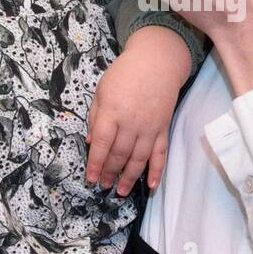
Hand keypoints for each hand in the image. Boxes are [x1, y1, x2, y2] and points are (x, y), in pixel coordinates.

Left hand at [85, 26, 189, 194]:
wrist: (157, 62)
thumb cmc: (125, 73)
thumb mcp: (102, 90)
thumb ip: (95, 116)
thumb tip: (92, 141)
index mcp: (112, 112)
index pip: (102, 144)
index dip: (95, 164)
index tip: (90, 178)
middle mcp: (131, 122)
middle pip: (119, 155)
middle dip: (110, 173)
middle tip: (103, 185)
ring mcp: (149, 127)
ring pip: (138, 159)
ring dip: (129, 178)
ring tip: (121, 191)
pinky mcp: (162, 129)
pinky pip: (160, 154)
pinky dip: (157, 171)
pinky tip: (152, 185)